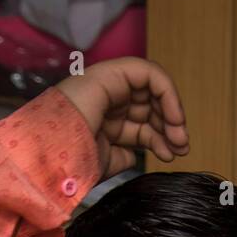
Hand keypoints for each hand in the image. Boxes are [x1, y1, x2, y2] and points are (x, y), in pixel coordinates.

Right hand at [55, 56, 188, 179]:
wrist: (54, 155)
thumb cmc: (73, 164)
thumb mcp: (108, 161)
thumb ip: (125, 153)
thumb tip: (140, 153)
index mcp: (101, 119)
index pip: (139, 122)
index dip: (159, 138)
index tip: (173, 155)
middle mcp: (105, 99)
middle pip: (149, 106)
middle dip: (170, 126)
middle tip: (182, 147)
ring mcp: (107, 84)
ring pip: (152, 90)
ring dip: (171, 112)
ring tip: (179, 138)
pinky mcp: (111, 72)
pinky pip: (148, 74)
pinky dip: (167, 93)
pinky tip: (173, 118)